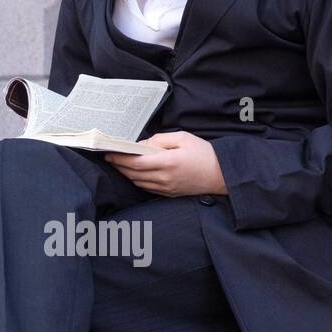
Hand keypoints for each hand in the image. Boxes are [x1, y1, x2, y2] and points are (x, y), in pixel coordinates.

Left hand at [104, 130, 227, 196]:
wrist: (222, 175)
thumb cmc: (204, 154)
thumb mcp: (182, 138)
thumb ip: (160, 140)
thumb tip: (142, 145)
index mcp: (167, 162)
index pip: (135, 162)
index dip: (119, 158)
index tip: (109, 153)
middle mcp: (164, 178)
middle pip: (133, 173)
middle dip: (119, 166)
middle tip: (110, 157)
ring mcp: (166, 188)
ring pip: (138, 182)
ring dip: (127, 174)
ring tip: (120, 164)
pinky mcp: (169, 193)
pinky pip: (147, 188)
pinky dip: (137, 180)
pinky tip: (135, 173)